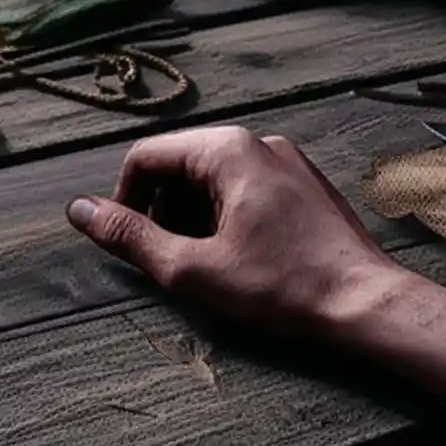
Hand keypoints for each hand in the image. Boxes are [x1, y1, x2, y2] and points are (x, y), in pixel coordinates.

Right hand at [65, 126, 408, 333]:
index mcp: (227, 150)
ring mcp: (286, 161)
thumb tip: (79, 211)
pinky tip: (239, 257)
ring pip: (212, 176)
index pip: (146, 157)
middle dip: (161, 209)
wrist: (366, 303)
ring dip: (192, 215)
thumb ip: (129, 237)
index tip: (129, 242)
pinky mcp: (304, 184)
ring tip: (204, 263)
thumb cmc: (283, 286)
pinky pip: (246, 186)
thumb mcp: (191, 268)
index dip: (124, 200)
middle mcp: (258, 142)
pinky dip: (225, 215)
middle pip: (179, 163)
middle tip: (169, 259)